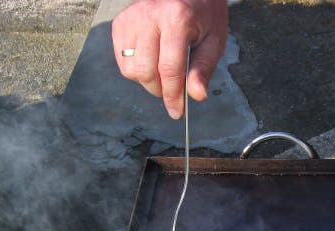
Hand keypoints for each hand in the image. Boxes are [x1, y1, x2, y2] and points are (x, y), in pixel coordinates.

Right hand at [112, 0, 228, 118]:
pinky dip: (136, 69)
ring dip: (147, 81)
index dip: (173, 96)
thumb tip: (196, 95)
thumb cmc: (204, 16)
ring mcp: (132, 18)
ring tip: (163, 73)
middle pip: (146, 71)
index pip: (170, 69)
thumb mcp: (214, 41)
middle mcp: (150, 15)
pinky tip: (151, 61)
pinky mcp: (120, 22)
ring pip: (130, 69)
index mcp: (177, 19)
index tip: (176, 112)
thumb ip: (203, 69)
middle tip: (173, 90)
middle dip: (160, 90)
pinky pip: (122, 59)